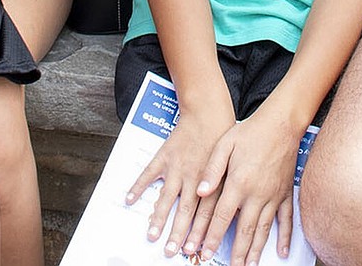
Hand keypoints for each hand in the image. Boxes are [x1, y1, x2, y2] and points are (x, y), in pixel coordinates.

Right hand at [125, 104, 235, 257]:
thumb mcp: (231, 165)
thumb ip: (225, 189)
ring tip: (152, 235)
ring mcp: (178, 167)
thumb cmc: (223, 137)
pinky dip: (138, 186)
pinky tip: (129, 199)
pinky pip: (149, 173)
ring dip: (159, 217)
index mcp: (212, 181)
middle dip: (178, 233)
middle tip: (172, 251)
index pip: (206, 214)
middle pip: (186, 211)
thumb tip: (228, 213)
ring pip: (167, 197)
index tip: (194, 250)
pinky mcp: (165, 156)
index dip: (199, 233)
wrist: (208, 111)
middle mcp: (195, 177)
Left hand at [196, 106, 304, 265]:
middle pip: (244, 230)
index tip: (203, 252)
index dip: (212, 237)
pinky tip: (281, 251)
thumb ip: (211, 169)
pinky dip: (285, 237)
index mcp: (238, 183)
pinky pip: (286, 220)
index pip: (222, 217)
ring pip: (263, 230)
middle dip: (235, 252)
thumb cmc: (251, 132)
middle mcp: (257, 194)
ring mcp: (273, 196)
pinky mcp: (286, 193)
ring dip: (255, 251)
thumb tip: (200, 192)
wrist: (281, 123)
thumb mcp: (225, 144)